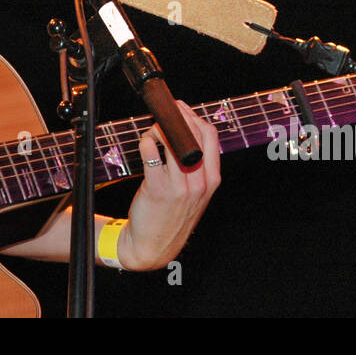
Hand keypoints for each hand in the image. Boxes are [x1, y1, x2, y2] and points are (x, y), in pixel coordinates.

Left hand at [118, 100, 220, 270]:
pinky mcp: (157, 188)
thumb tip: (187, 132)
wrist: (154, 246)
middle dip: (176, 116)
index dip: (194, 116)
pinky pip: (151, 152)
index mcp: (211, 179)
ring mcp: (179, 185)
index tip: (181, 109)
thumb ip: (197, 166)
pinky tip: (144, 143)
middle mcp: (199, 181)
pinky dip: (145, 141)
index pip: (210, 136)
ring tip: (151, 133)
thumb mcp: (196, 192)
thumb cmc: (172, 215)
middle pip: (192, 133)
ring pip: (170, 140)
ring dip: (157, 129)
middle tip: (163, 114)